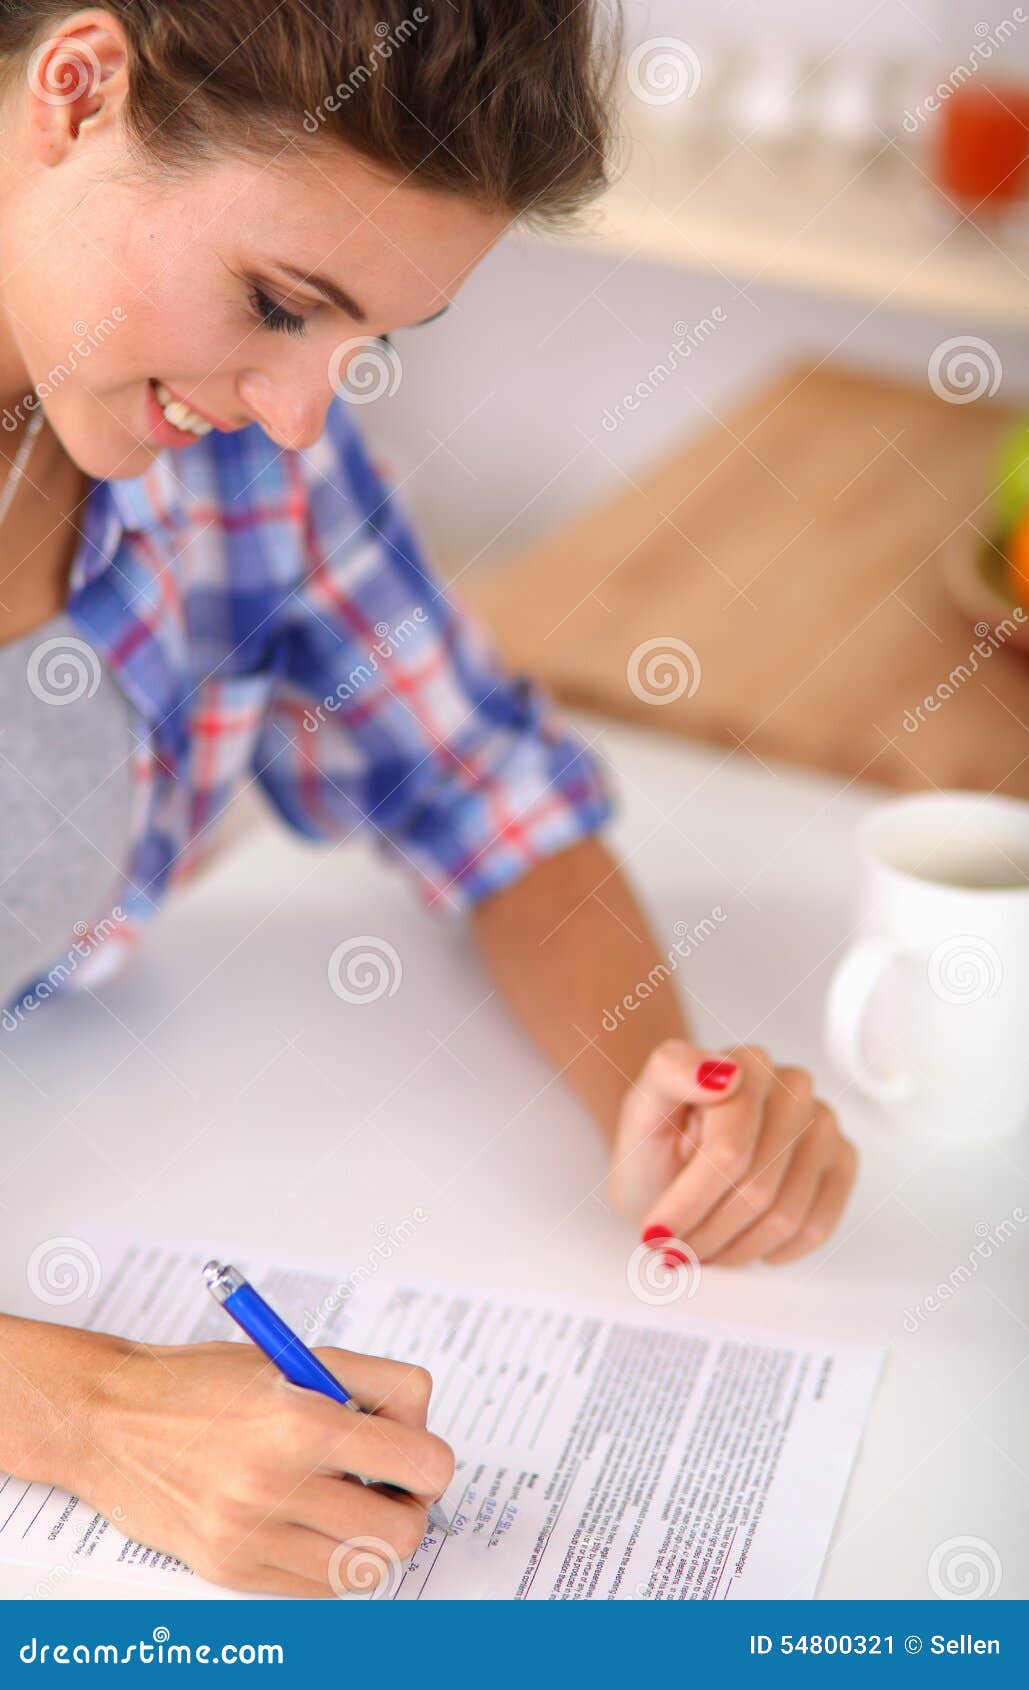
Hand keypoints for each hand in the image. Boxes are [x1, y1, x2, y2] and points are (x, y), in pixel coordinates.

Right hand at [74, 1335, 453, 1595]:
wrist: (112, 1420)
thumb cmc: (205, 1383)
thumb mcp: (298, 1358)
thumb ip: (377, 1384)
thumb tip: (425, 1428)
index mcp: (301, 1420)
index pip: (420, 1465)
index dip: (430, 1461)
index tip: (415, 1455)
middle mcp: (276, 1484)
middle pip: (402, 1532)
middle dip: (406, 1508)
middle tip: (382, 1483)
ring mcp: (251, 1535)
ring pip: (364, 1570)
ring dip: (368, 1539)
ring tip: (342, 1501)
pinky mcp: (230, 1569)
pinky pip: (318, 1589)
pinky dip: (329, 1562)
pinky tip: (309, 1524)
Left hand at [609, 1039, 856, 1266]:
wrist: (672, 1162)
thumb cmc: (657, 1141)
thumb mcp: (640, 1108)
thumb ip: (670, 1073)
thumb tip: (722, 1072)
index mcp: (746, 1063)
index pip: (729, 1151)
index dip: (689, 1200)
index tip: (656, 1232)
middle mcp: (793, 1086)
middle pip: (758, 1189)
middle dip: (708, 1229)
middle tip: (675, 1244)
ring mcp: (823, 1123)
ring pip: (787, 1217)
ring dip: (736, 1247)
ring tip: (704, 1241)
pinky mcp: (841, 1160)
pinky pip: (817, 1226)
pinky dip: (772, 1249)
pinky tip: (742, 1241)